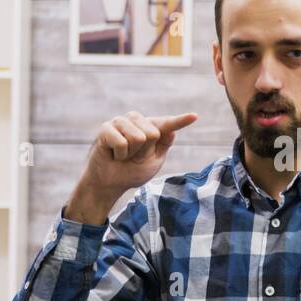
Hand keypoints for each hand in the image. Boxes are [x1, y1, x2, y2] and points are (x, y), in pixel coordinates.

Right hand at [66, 111, 197, 223]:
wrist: (110, 184)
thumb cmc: (131, 171)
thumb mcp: (153, 161)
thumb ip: (163, 145)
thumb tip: (172, 130)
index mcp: (149, 127)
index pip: (167, 124)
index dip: (181, 120)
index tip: (194, 116)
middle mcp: (135, 120)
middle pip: (153, 133)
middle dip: (144, 152)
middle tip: (132, 157)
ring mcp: (120, 122)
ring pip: (138, 137)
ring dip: (131, 153)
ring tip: (123, 155)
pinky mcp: (106, 129)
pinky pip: (122, 142)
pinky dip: (120, 154)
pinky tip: (113, 155)